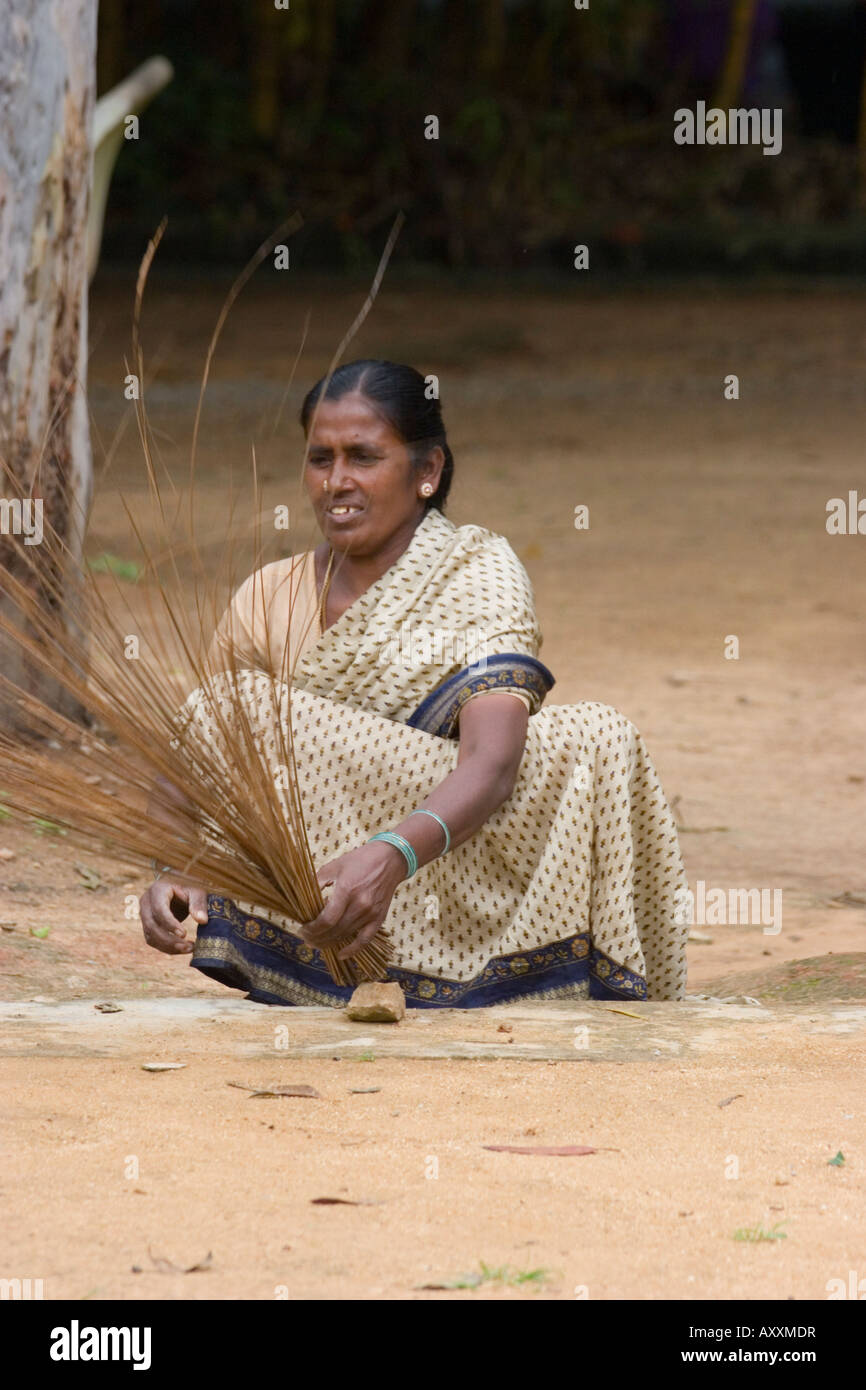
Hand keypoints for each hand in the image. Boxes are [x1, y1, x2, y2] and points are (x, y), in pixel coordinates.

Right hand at [139, 878, 208, 954]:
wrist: (179, 892)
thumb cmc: (189, 890)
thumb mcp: (197, 892)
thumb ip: (199, 904)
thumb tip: (202, 921)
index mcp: (157, 890)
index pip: (159, 909)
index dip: (170, 923)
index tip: (184, 934)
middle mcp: (146, 902)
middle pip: (152, 925)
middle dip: (169, 940)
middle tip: (188, 947)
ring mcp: (144, 915)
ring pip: (151, 935)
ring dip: (168, 946)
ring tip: (188, 949)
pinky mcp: (147, 926)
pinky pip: (153, 940)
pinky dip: (166, 948)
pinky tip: (182, 949)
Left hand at [299, 841, 405, 960]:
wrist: (390, 858)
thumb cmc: (360, 860)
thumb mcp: (335, 866)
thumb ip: (317, 882)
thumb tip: (302, 899)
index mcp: (347, 890)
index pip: (327, 919)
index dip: (312, 928)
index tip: (303, 929)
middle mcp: (360, 904)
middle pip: (335, 930)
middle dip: (317, 937)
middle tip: (306, 938)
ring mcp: (371, 913)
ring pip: (346, 935)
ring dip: (329, 942)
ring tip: (316, 943)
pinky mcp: (379, 918)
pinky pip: (366, 939)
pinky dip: (353, 949)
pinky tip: (341, 954)